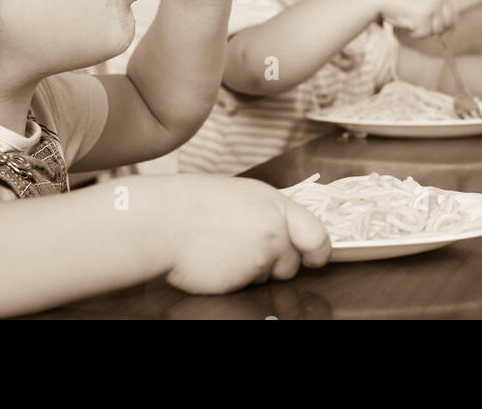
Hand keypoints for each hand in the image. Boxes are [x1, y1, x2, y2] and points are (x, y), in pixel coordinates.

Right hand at [165, 176, 330, 294]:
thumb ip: (266, 213)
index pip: (316, 233)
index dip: (318, 250)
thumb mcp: (240, 195)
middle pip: (293, 262)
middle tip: (249, 252)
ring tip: (224, 251)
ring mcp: (261, 255)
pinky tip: (215, 262)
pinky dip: (234, 279)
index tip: (315, 257)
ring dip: (253, 271)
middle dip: (278, 264)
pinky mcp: (243, 278)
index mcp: (275, 203)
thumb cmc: (191, 204)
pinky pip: (247, 286)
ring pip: (268, 276)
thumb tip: (280, 228)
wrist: (162, 221)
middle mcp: (274, 229)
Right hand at [369, 0, 455, 36]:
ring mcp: (433, 3)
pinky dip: (414, 33)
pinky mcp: (424, 14)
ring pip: (437, 30)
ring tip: (408, 21)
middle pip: (449, 23)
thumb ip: (434, 5)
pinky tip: (404, 23)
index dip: (447, 26)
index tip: (441, 34)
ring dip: (422, 31)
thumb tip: (447, 31)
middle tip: (419, 28)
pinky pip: (424, 34)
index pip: (453, 13)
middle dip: (435, 30)